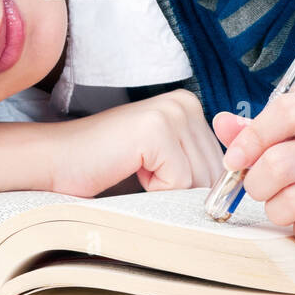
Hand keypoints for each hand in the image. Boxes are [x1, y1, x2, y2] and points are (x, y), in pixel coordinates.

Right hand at [45, 89, 226, 197]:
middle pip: (214, 172)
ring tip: (136, 172)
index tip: (164, 181)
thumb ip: (197, 166)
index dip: (197, 185)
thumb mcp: (163, 163)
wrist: (56, 162)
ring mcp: (171, 112)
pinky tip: (129, 169)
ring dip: (168, 192)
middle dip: (182, 190)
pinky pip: (179, 183)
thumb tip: (238, 191)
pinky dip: (155, 191)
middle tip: (144, 178)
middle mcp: (186, 102)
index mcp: (191, 106)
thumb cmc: (105, 168)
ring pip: (199, 180)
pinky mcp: (156, 130)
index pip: (223, 163)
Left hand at [211, 92, 294, 265]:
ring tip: (285, 207)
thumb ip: (254, 134)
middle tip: (260, 191)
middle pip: (281, 164)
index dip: (252, 137)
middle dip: (256, 185)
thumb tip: (221, 123)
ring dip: (276, 211)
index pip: (288, 112)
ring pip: (293, 201)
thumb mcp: (293, 144)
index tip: (233, 161)